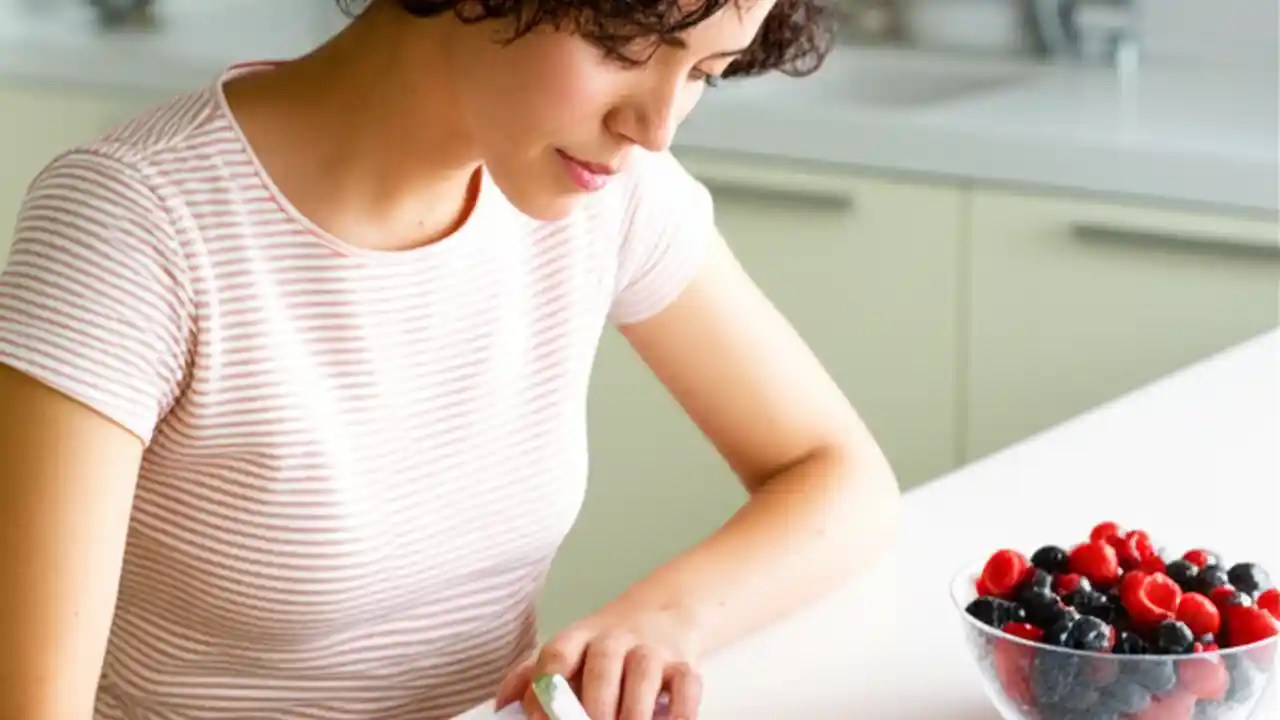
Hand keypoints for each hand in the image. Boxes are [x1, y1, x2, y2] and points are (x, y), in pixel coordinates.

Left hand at [494, 605, 703, 719]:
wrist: (663, 612)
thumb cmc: (605, 645)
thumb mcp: (567, 650)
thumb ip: (530, 676)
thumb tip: (501, 705)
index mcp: (578, 638)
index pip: (557, 653)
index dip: (547, 684)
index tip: (541, 717)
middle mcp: (614, 640)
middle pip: (602, 663)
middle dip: (595, 703)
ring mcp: (651, 650)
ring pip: (644, 673)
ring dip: (635, 710)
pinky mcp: (683, 663)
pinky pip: (687, 685)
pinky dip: (682, 711)